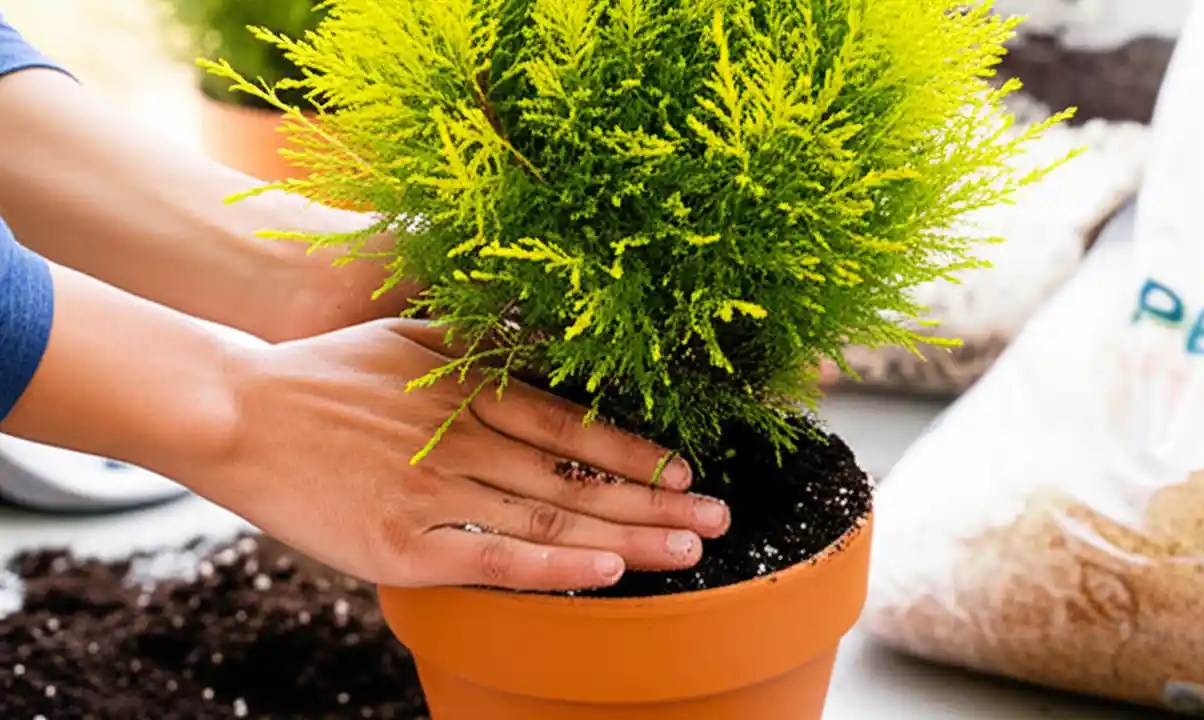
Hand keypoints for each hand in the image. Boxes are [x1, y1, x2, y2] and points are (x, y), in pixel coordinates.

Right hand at [179, 320, 730, 591]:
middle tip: (719, 518)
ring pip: (552, 520)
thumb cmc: (322, 376)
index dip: (636, 450)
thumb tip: (542, 360)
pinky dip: (554, 570)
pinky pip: (495, 560)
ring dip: (627, 538)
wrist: (237, 412)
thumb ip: (480, 352)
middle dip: (657, 501)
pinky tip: (604, 576)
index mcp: (471, 387)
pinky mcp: (404, 545)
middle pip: (580, 477)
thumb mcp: (410, 338)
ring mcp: (437, 492)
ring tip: (687, 551)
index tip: (687, 468)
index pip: (575, 425)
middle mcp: (467, 438)